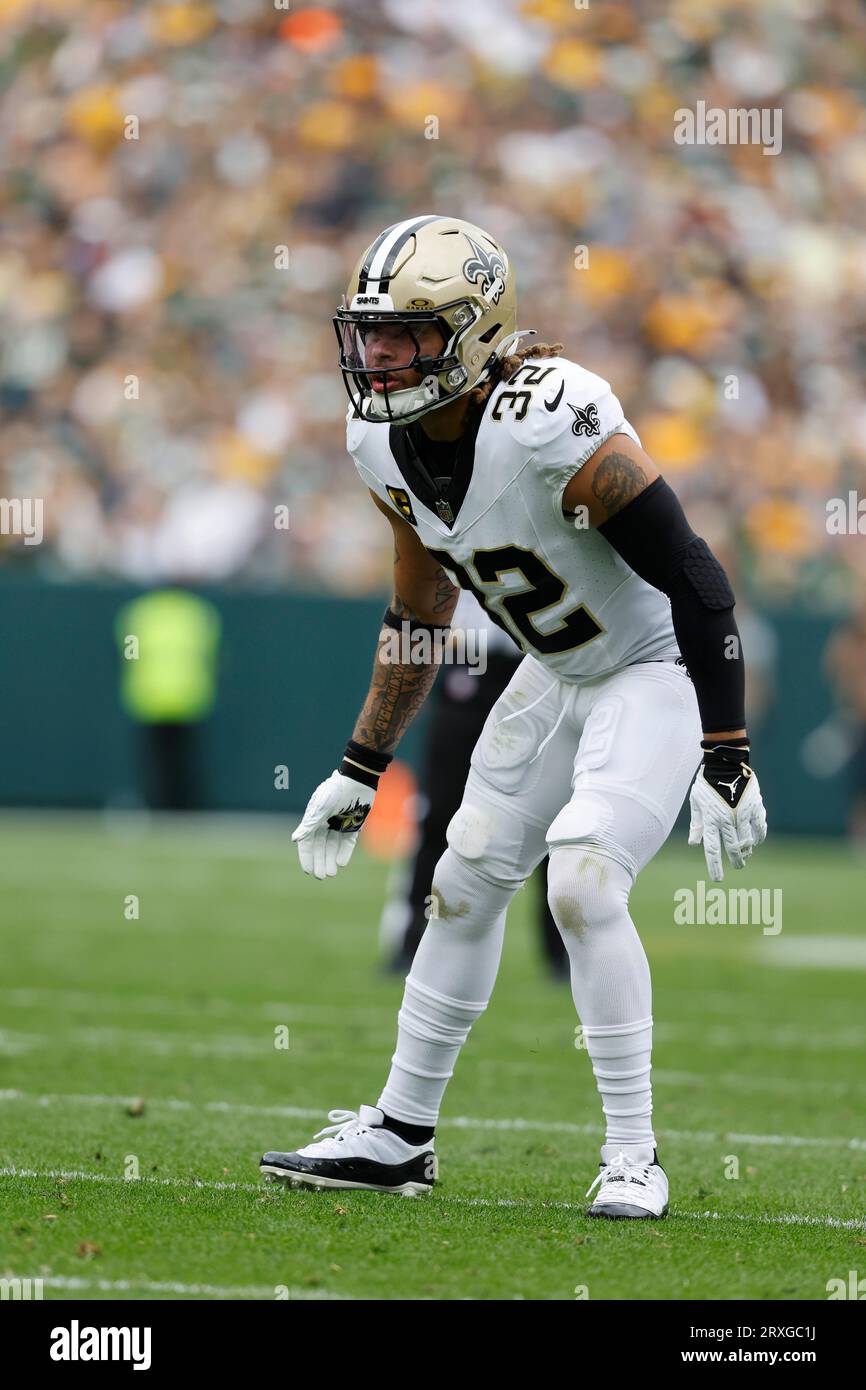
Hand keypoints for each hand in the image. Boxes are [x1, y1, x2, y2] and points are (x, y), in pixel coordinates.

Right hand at [292, 770, 374, 878]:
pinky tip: (341, 863)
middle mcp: (326, 824)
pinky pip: (347, 842)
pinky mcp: (354, 825)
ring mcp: (340, 825)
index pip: (308, 842)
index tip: (308, 870)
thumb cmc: (335, 790)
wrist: (357, 780)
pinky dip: (344, 852)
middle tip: (320, 877)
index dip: (307, 856)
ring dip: (331, 859)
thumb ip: (310, 824)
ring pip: (333, 847)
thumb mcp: (321, 807)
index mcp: (314, 819)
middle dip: (319, 862)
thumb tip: (296, 839)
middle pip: (320, 847)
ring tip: (330, 873)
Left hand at [688, 745, 766, 881]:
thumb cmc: (707, 783)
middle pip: (733, 848)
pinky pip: (760, 828)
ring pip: (748, 841)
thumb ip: (696, 824)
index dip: (714, 866)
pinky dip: (759, 837)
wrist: (725, 763)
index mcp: (710, 819)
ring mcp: (742, 814)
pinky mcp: (755, 807)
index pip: (712, 848)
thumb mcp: (696, 802)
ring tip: (746, 855)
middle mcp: (727, 819)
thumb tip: (693, 843)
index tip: (717, 879)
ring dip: (747, 850)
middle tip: (738, 866)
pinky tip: (757, 841)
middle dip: (736, 861)